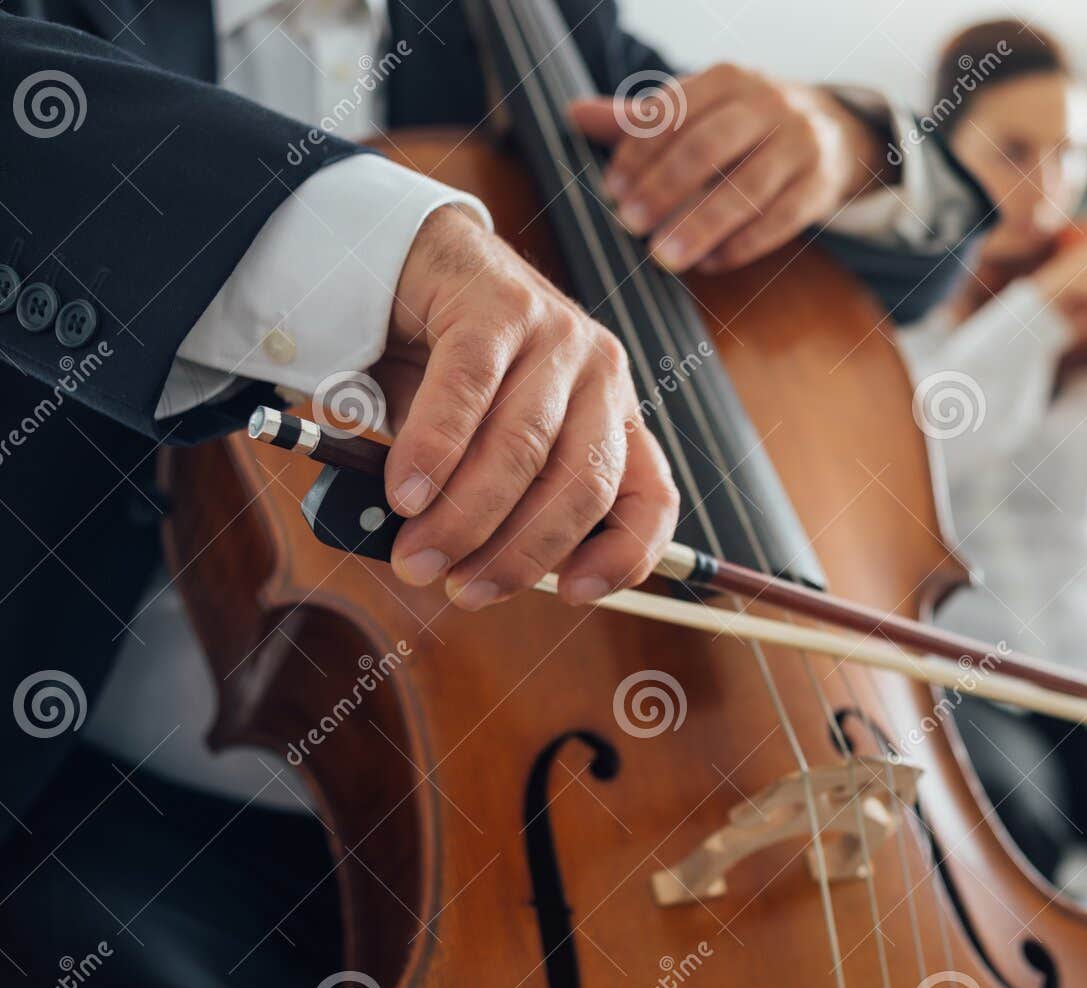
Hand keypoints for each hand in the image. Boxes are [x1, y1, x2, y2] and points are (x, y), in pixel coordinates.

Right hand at [372, 206, 678, 609]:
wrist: (408, 264)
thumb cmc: (448, 373)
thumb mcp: (488, 446)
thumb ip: (498, 503)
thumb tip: (463, 575)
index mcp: (615, 418)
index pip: (650, 498)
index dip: (624, 556)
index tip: (570, 594)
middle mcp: (601, 375)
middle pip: (581, 486)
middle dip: (517, 553)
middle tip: (458, 589)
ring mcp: (558, 335)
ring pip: (525, 448)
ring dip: (465, 517)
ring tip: (416, 558)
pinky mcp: (502, 304)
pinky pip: (469, 392)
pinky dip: (434, 453)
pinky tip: (406, 494)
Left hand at [568, 64, 892, 273]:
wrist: (833, 131)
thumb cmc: (747, 125)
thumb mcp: (699, 111)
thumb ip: (641, 120)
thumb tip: (573, 115)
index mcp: (728, 80)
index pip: (676, 113)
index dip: (639, 154)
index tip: (612, 191)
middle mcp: (767, 105)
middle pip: (710, 148)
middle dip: (665, 189)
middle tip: (630, 225)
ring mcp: (799, 145)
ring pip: (746, 190)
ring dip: (700, 226)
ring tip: (664, 258)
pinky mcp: (819, 186)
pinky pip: (777, 220)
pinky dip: (740, 245)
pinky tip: (707, 263)